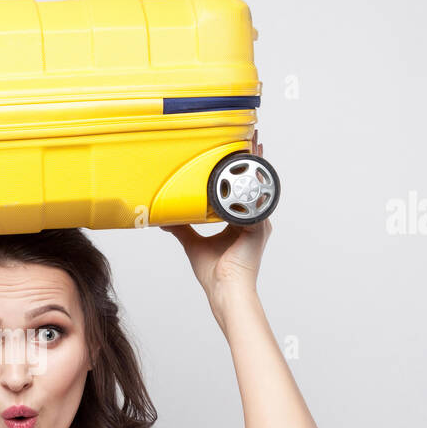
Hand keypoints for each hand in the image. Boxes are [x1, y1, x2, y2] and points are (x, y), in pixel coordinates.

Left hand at [162, 130, 271, 303]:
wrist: (224, 290)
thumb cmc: (214, 274)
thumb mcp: (193, 244)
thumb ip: (182, 228)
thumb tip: (167, 218)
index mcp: (240, 223)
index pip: (239, 191)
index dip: (239, 172)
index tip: (238, 152)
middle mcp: (253, 221)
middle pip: (253, 184)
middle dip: (253, 161)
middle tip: (252, 137)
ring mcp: (258, 223)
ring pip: (258, 188)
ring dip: (256, 167)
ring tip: (254, 144)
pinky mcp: (259, 228)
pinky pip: (255, 202)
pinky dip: (250, 186)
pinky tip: (246, 171)